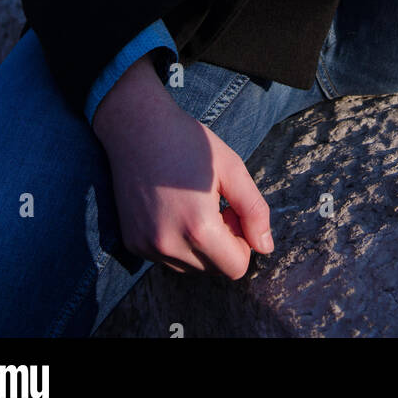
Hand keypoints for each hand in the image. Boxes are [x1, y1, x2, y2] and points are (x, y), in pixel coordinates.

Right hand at [93, 56, 272, 278]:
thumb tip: (265, 248)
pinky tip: (172, 208)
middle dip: (222, 244)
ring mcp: (146, 247)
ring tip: (194, 206)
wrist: (137, 127)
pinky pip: (166, 258)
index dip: (242, 241)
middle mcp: (168, 245)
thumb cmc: (189, 142)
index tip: (232, 209)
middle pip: (213, 270)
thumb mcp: (232, 168)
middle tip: (215, 204)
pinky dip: (176, 242)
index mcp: (198, 228)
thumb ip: (254, 211)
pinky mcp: (132, 243)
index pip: (235, 268)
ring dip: (199, 246)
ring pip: (189, 267)